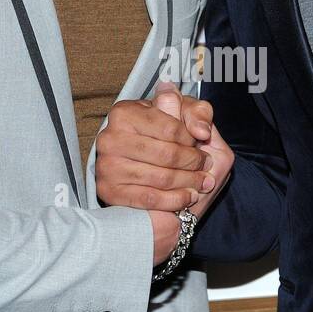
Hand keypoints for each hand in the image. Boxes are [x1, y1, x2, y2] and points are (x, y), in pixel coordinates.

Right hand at [95, 80, 234, 263]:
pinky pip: (149, 198)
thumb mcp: (185, 117)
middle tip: (205, 167)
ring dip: (188, 182)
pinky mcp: (108, 191)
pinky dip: (175, 199)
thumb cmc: (166, 139)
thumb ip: (198, 113)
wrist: (141, 170)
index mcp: (125, 112)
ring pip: (161, 177)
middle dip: (193, 163)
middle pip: (167, 154)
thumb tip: (201, 130)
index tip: (203, 144)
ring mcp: (106, 165)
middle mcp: (109, 137)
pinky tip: (188, 196)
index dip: (192, 138)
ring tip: (201, 182)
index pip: (170, 127)